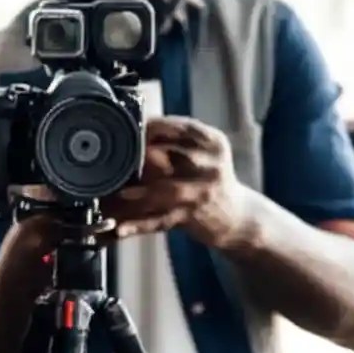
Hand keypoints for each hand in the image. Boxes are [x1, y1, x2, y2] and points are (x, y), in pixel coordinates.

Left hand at [104, 116, 251, 247]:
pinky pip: (162, 220)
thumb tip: (134, 126)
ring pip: (169, 190)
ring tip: (119, 193)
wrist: (238, 217)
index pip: (183, 128)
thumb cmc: (207, 179)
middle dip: (144, 154)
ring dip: (141, 192)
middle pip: (176, 157)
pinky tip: (120, 229)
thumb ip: (175, 139)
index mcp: (213, 142)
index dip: (153, 126)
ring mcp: (204, 192)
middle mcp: (212, 166)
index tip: (128, 124)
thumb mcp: (203, 153)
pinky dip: (140, 225)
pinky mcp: (193, 216)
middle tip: (115, 154)